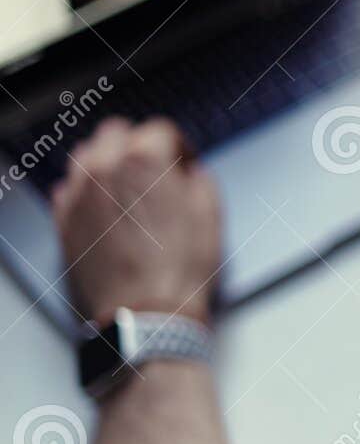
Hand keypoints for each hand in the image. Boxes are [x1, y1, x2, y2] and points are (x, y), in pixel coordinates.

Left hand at [52, 118, 220, 326]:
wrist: (148, 314)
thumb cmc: (180, 271)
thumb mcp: (211, 218)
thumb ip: (200, 181)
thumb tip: (192, 173)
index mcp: (145, 162)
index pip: (161, 129)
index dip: (180, 147)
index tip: (185, 164)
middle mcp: (105, 169)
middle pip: (118, 133)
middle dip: (139, 146)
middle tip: (156, 171)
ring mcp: (79, 193)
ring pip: (88, 155)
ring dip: (109, 162)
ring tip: (128, 188)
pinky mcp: (64, 218)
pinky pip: (69, 187)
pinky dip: (87, 190)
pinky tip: (108, 210)